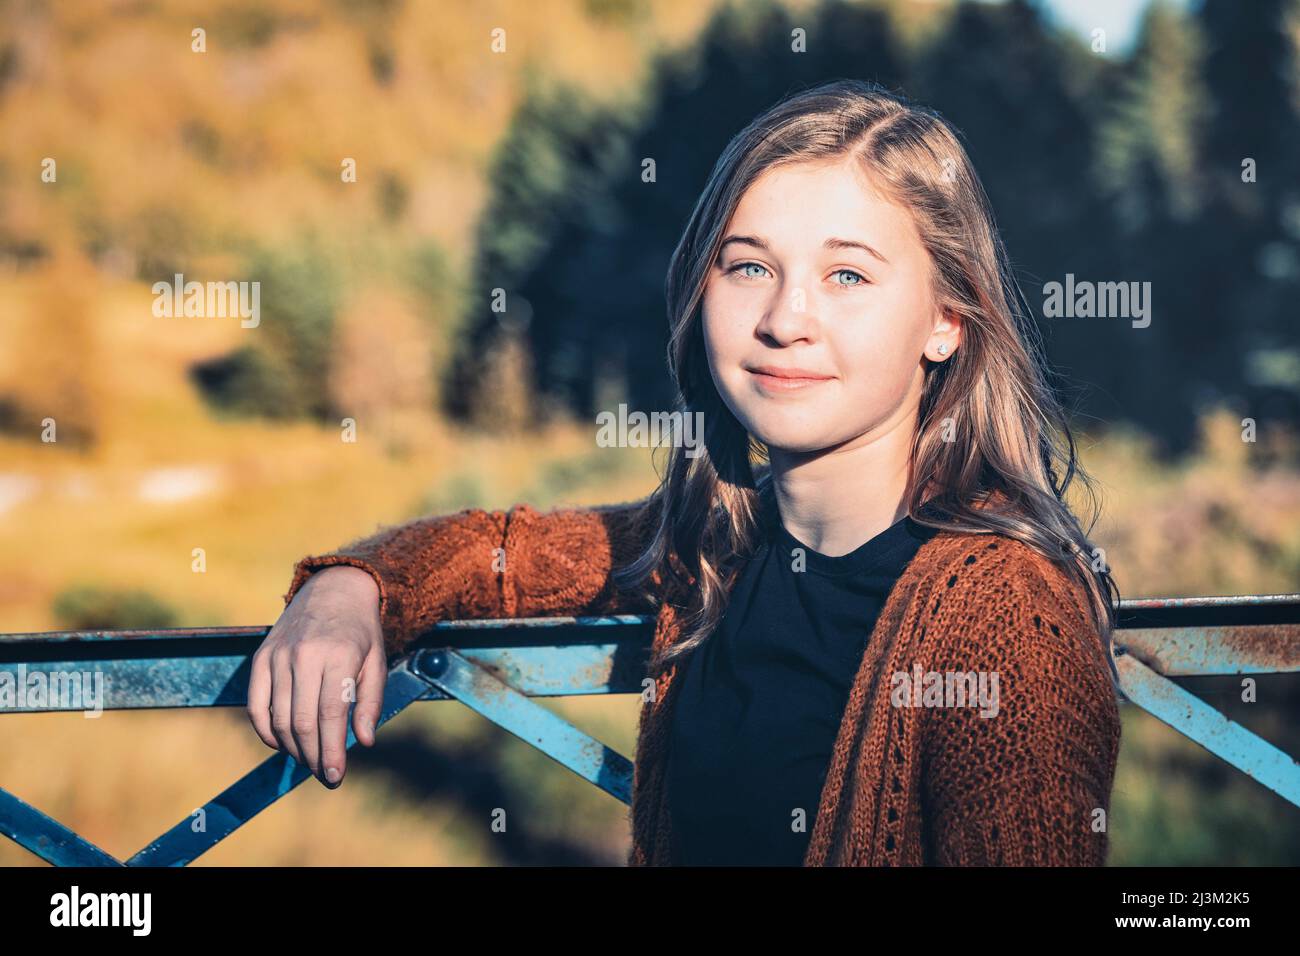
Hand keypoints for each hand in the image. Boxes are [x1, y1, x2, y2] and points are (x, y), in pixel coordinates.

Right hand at [246, 565, 385, 786]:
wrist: (333, 589)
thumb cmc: (360, 632)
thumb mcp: (377, 661)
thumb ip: (370, 702)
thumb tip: (365, 741)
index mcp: (339, 656)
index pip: (331, 715)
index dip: (332, 751)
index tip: (336, 776)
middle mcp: (305, 655)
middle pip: (303, 722)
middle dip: (314, 757)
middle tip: (325, 775)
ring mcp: (279, 656)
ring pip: (279, 718)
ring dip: (293, 748)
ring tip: (309, 760)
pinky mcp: (261, 658)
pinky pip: (256, 705)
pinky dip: (266, 731)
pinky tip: (281, 744)